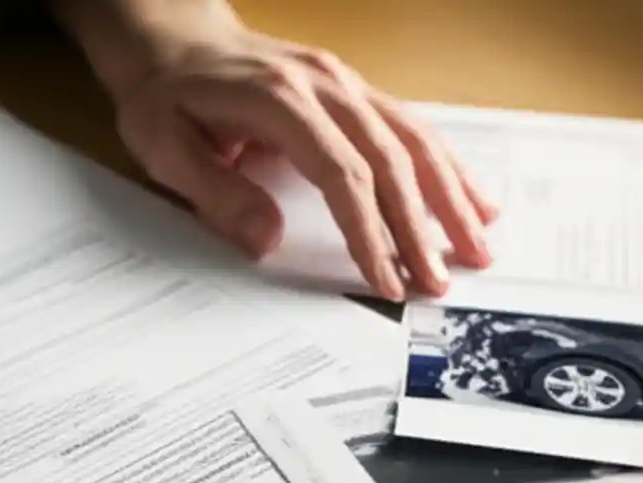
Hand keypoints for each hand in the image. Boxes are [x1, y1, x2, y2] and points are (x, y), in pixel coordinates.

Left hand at [53, 0, 498, 300]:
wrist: (173, 42)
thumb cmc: (165, 96)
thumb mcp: (164, 147)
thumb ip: (215, 193)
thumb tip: (267, 241)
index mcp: (281, 100)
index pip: (342, 172)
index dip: (369, 231)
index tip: (386, 279)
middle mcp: (326, 85)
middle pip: (391, 158)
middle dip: (422, 226)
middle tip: (441, 281)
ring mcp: (345, 84)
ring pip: (414, 139)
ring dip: (450, 196)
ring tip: (479, 245)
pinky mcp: (353, 92)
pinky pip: (410, 127)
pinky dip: (445, 166)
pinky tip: (473, 197)